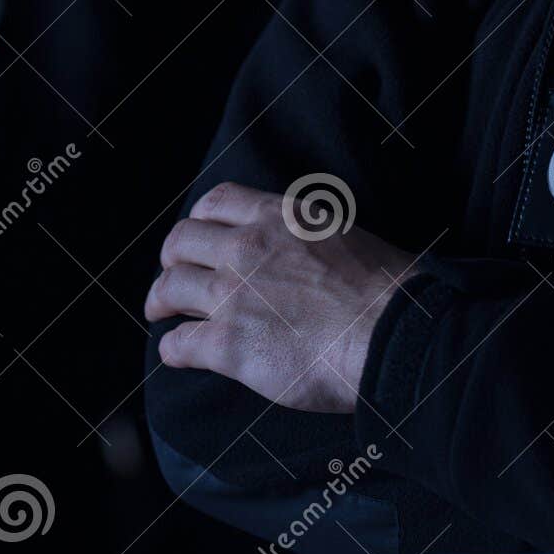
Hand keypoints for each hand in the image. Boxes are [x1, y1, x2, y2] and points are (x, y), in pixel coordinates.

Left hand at [145, 182, 417, 413]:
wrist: (392, 334)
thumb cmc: (388, 291)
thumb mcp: (346, 236)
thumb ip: (309, 237)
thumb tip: (304, 252)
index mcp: (281, 217)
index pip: (217, 201)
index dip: (199, 219)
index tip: (200, 236)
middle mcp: (248, 247)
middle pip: (181, 240)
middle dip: (171, 258)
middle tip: (174, 276)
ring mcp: (233, 294)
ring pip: (170, 288)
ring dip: (160, 300)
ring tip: (161, 312)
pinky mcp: (228, 344)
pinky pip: (179, 342)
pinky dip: (173, 347)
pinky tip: (179, 352)